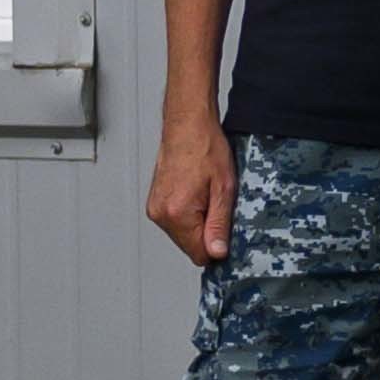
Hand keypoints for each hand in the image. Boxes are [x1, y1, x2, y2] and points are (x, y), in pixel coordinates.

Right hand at [149, 107, 237, 265]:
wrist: (187, 124)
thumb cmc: (205, 147)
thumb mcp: (224, 188)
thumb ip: (219, 225)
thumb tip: (217, 253)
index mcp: (177, 213)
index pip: (199, 255)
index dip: (217, 246)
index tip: (225, 229)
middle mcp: (161, 213)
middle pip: (189, 246)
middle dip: (207, 232)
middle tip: (216, 204)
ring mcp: (155, 208)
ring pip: (183, 234)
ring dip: (198, 222)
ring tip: (205, 194)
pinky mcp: (154, 202)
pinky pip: (175, 221)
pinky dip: (188, 214)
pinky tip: (196, 193)